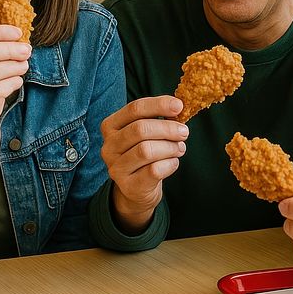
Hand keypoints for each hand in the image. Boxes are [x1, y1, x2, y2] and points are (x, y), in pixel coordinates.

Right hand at [99, 96, 187, 232]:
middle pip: (140, 129)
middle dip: (167, 128)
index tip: (179, 106)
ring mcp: (116, 168)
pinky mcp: (128, 186)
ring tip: (179, 148)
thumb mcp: (147, 132)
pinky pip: (154, 170)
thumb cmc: (144, 153)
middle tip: (184, 132)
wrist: (137, 188)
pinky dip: (170, 164)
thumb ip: (157, 117)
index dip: (158, 105)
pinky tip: (173, 162)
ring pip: (146, 150)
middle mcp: (109, 146)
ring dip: (170, 147)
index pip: (134, 109)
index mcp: (111, 126)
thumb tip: (177, 106)